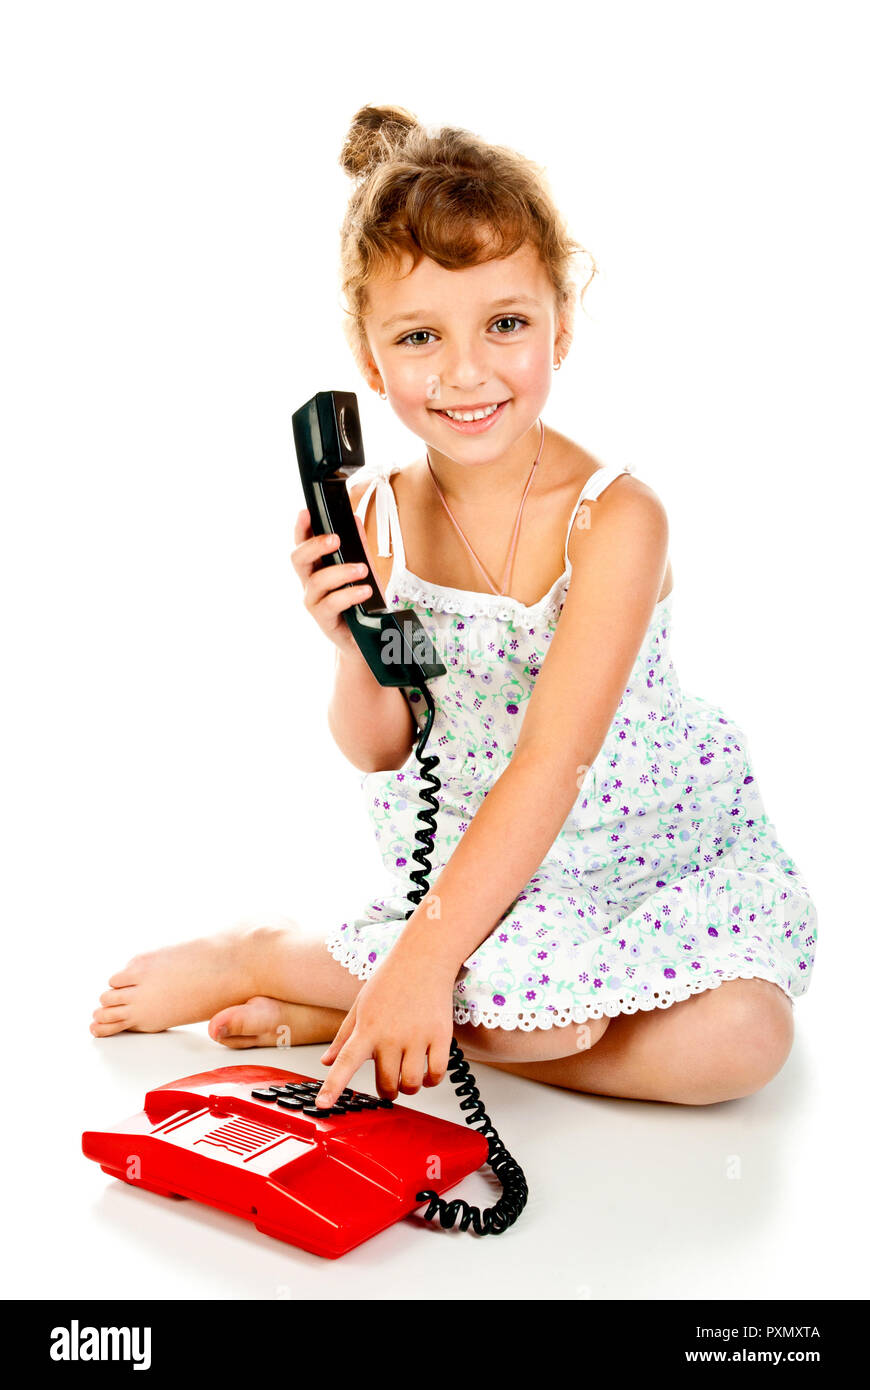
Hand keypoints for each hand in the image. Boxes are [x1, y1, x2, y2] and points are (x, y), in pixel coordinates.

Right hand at [291, 508, 374, 659]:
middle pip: (298, 559)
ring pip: (316, 581)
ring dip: (340, 572)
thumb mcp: (363, 571)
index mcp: (317, 567)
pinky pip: (331, 604)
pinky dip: (349, 595)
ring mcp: (314, 602)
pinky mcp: (324, 620)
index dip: (301, 528)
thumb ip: (358, 547)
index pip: (302, 543)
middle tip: (335, 539)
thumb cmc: (361, 603)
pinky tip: (365, 591)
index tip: (306, 512)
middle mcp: (310, 583)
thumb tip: (355, 521)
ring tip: (362, 569)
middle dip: (314, 545)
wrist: (366, 639)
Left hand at [314, 945, 456, 1106]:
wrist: (423, 958)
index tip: (323, 1104)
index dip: (333, 1086)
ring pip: (412, 1084)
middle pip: (386, 1084)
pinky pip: (437, 1073)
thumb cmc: (390, 981)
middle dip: (387, 1091)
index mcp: (367, 1028)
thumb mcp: (360, 1006)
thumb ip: (343, 1038)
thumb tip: (325, 1062)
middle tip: (388, 1084)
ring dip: (409, 1088)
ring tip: (408, 1078)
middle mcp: (391, 1035)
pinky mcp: (440, 1036)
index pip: (345, 1062)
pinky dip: (432, 1080)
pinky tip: (427, 1072)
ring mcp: (417, 1036)